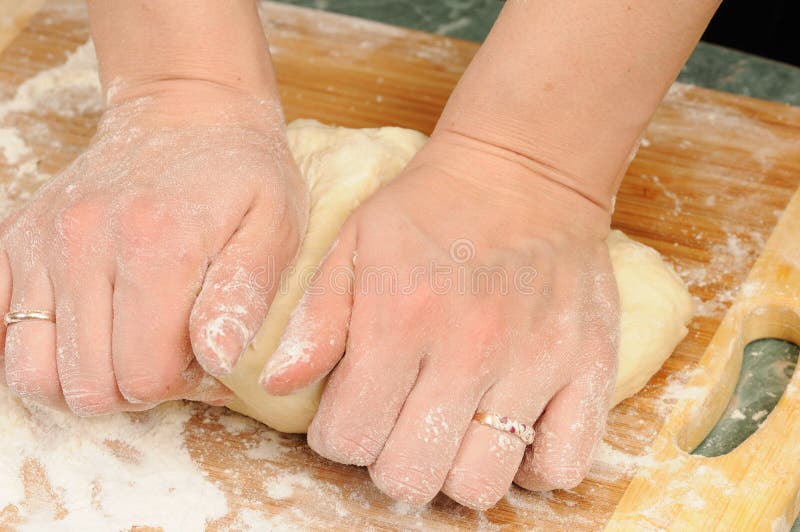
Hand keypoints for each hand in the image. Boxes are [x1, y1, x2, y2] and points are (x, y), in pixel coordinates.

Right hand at [0, 85, 306, 414]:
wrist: (187, 113)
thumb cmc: (242, 175)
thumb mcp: (275, 227)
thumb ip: (245, 297)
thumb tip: (217, 362)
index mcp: (157, 244)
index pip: (146, 377)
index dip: (180, 383)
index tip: (203, 354)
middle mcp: (84, 241)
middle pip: (89, 386)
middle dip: (136, 385)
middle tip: (170, 347)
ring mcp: (40, 241)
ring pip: (32, 373)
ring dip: (86, 375)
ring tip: (129, 340)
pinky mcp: (12, 241)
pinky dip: (39, 347)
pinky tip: (88, 324)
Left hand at [260, 132, 618, 508]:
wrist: (523, 172)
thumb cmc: (429, 211)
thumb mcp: (354, 246)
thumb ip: (316, 319)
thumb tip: (279, 385)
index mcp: (401, 317)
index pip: (349, 439)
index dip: (339, 436)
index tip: (353, 411)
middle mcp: (470, 347)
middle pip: (411, 476)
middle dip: (391, 462)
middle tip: (400, 424)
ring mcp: (537, 361)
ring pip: (481, 484)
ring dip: (455, 470)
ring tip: (454, 429)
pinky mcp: (590, 366)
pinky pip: (563, 466)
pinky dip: (531, 466)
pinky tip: (511, 431)